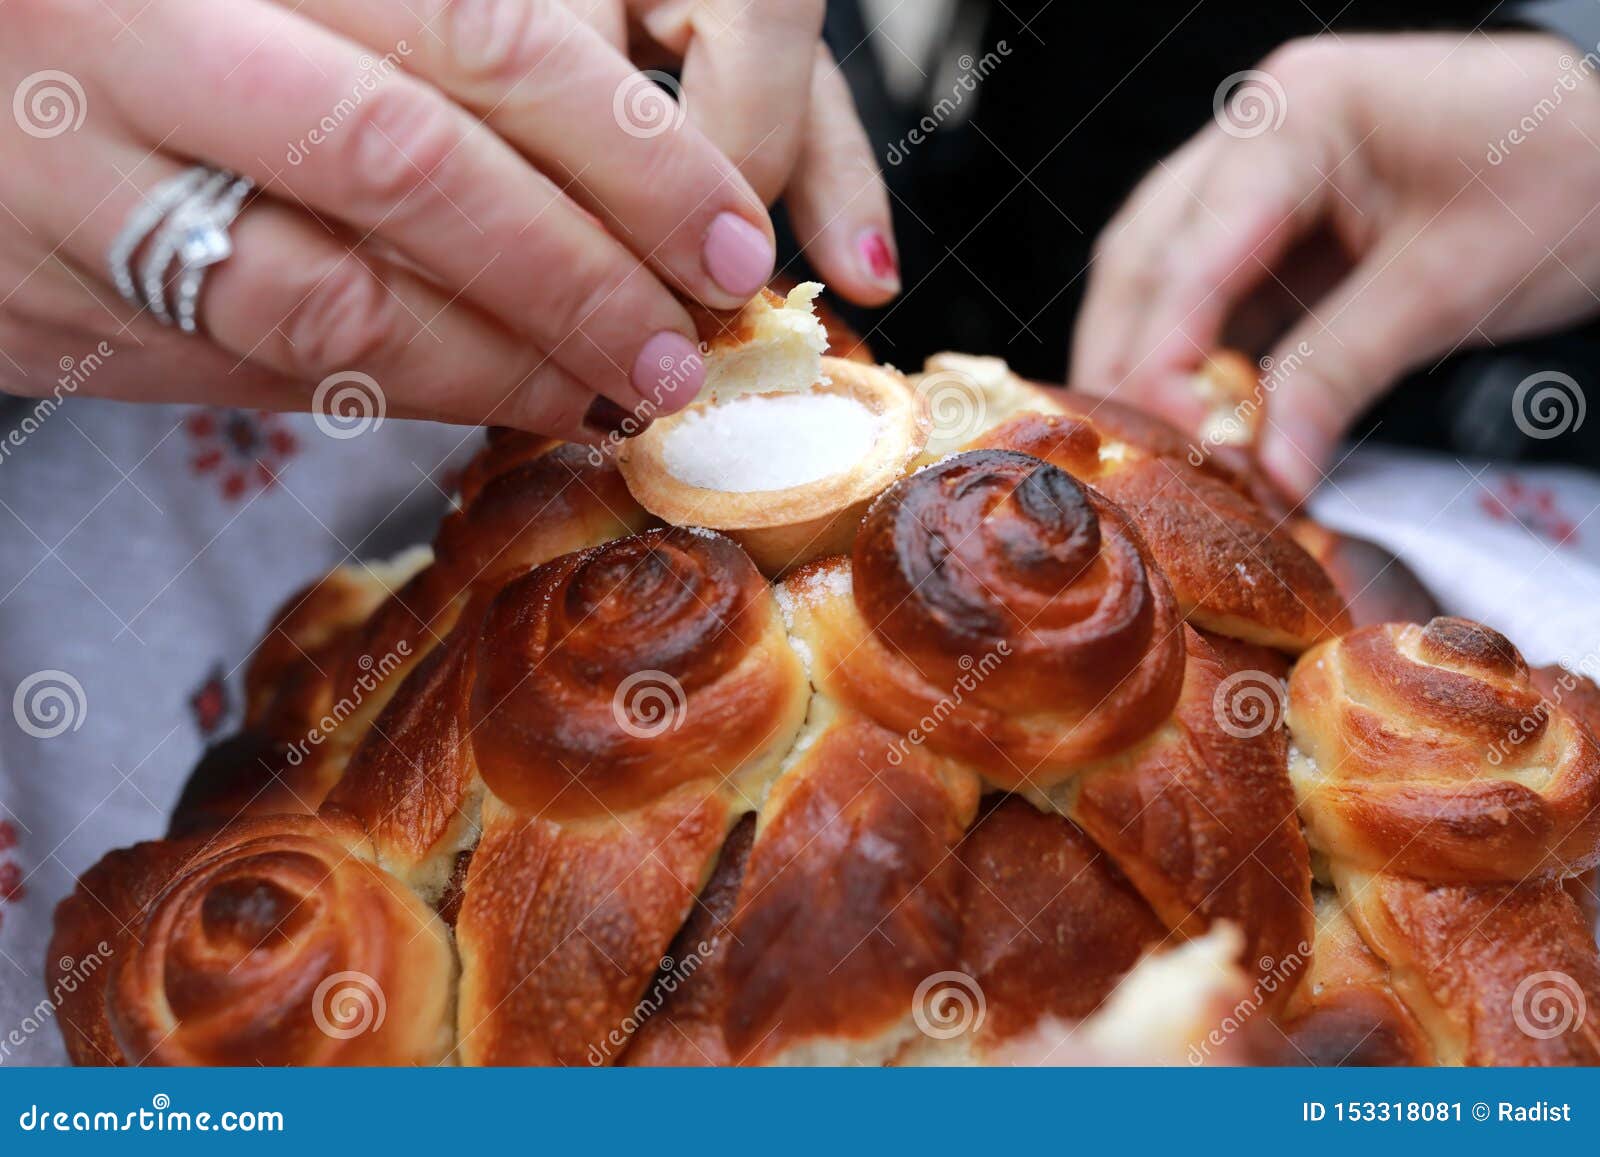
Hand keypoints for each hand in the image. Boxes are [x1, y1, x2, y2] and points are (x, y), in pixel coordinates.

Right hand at [0, 0, 887, 438]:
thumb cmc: (119, 15)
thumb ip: (412, 27)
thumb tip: (610, 132)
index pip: (474, 33)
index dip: (626, 146)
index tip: (726, 231)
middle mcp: (136, 39)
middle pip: (413, 169)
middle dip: (580, 273)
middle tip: (685, 343)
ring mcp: (77, 185)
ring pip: (333, 300)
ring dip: (500, 365)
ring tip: (610, 391)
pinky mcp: (54, 309)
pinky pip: (259, 372)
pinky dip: (397, 395)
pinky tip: (492, 397)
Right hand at [1072, 33, 1599, 498]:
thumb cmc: (1563, 181)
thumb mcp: (1451, 284)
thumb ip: (1342, 372)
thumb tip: (1268, 470)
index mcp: (1296, 114)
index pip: (1193, 249)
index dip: (1165, 354)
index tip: (1166, 439)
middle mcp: (1255, 132)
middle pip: (1145, 260)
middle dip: (1127, 364)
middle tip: (1127, 459)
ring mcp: (1256, 174)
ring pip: (1158, 279)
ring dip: (1147, 367)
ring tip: (1146, 450)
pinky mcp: (1275, 223)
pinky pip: (1208, 298)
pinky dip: (1196, 363)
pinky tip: (1194, 420)